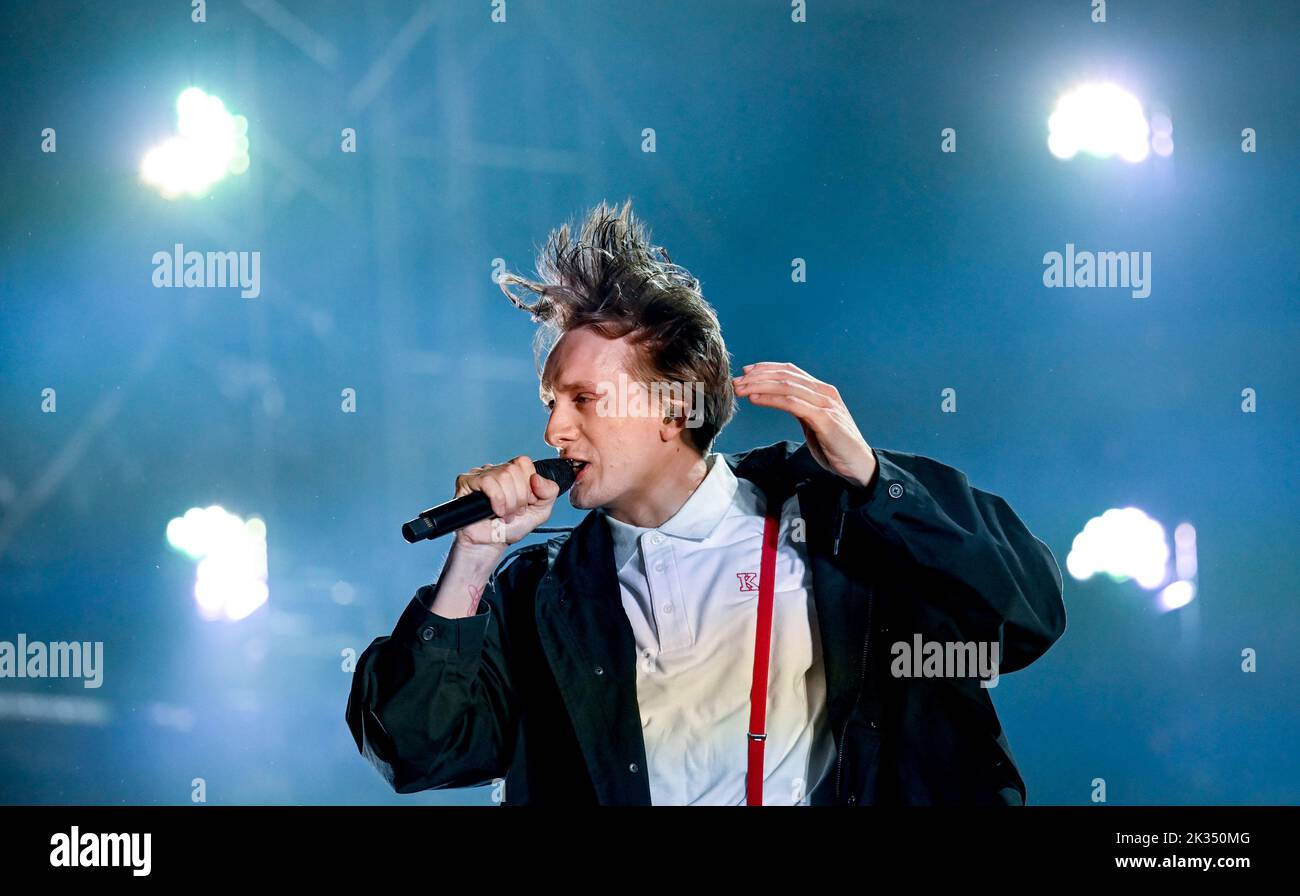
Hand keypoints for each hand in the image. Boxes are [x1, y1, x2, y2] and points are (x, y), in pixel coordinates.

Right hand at [452, 456, 559, 550]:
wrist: (492, 544)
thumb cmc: (512, 527)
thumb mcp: (541, 511)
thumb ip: (549, 492)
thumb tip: (537, 478)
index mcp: (514, 473)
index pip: (524, 463)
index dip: (528, 485)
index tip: (526, 502)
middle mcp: (497, 470)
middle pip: (514, 469)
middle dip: (519, 497)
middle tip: (514, 512)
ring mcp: (481, 475)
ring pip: (503, 476)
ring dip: (508, 501)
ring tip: (505, 514)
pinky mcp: (467, 482)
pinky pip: (487, 482)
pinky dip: (497, 500)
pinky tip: (496, 511)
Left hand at [733, 362, 877, 487]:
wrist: (859, 466)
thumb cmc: (835, 446)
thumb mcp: (814, 422)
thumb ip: (800, 408)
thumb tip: (777, 400)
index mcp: (822, 391)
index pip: (790, 371)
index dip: (766, 369)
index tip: (746, 372)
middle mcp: (824, 392)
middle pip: (786, 375)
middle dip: (757, 376)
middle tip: (736, 381)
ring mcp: (826, 404)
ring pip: (787, 386)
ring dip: (759, 386)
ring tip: (741, 389)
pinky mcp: (825, 419)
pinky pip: (793, 404)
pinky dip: (771, 399)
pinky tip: (756, 399)